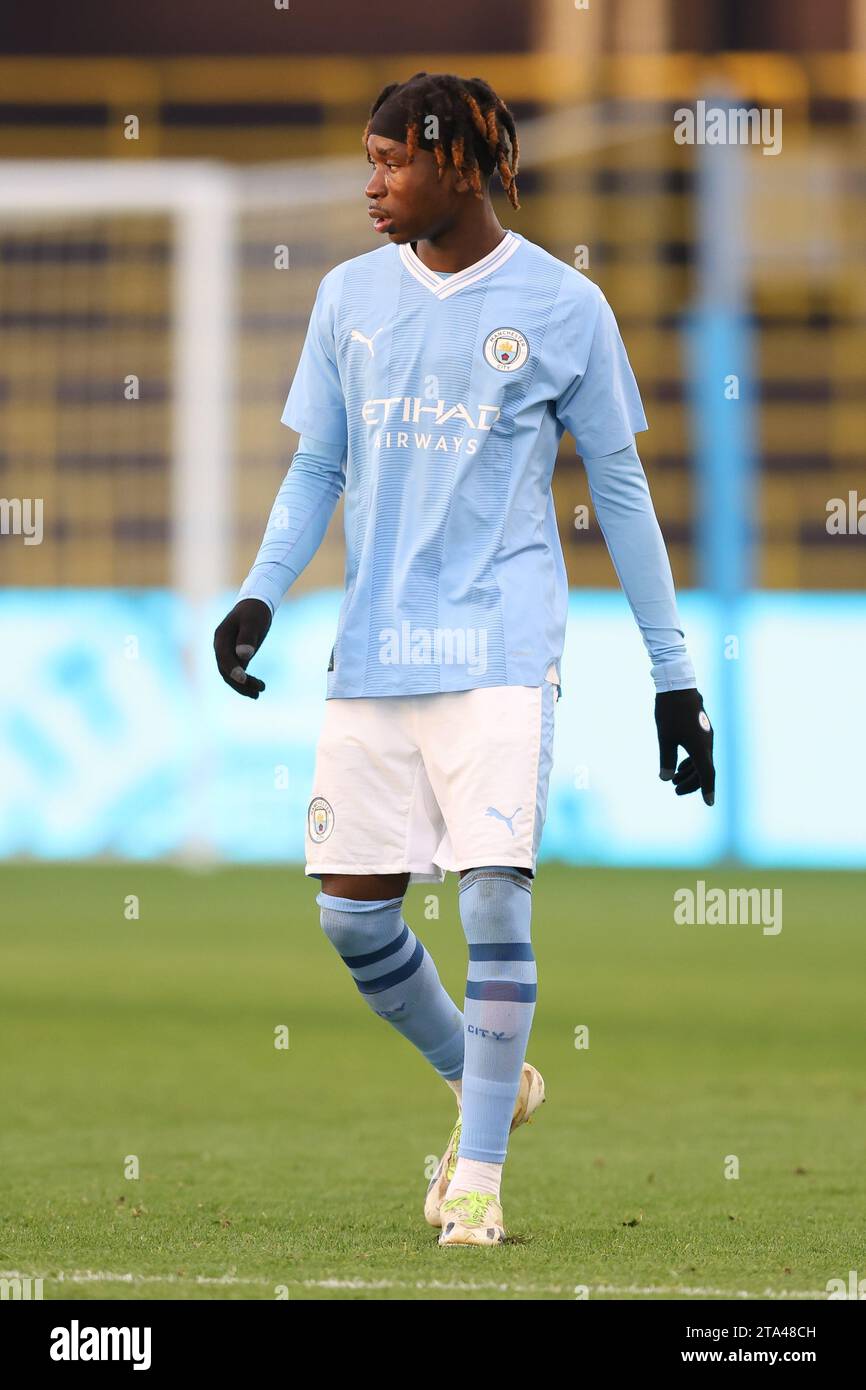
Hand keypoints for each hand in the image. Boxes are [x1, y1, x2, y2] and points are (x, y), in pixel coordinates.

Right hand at [213, 598, 271, 697]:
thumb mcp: (252, 622)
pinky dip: (246, 682)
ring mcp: (228, 652)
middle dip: (240, 683)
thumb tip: (244, 655)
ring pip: (230, 675)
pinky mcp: (236, 656)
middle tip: (258, 690)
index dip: (233, 670)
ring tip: (259, 693)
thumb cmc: (254, 611)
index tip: (245, 680)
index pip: (224, 658)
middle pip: (225, 670)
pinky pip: (238, 672)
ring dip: (243, 686)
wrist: (255, 604)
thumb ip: (247, 637)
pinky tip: (258, 689)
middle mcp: (221, 647)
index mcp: (221, 637)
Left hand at [654, 688, 714, 805]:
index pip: (707, 774)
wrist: (678, 687)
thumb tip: (665, 778)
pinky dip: (691, 761)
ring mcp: (705, 736)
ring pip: (701, 760)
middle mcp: (707, 743)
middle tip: (676, 791)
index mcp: (701, 748)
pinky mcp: (701, 730)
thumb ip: (666, 759)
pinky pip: (699, 751)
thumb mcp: (665, 738)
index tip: (709, 803)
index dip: (707, 789)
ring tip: (674, 781)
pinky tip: (680, 766)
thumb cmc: (670, 712)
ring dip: (689, 773)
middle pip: (703, 770)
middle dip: (691, 783)